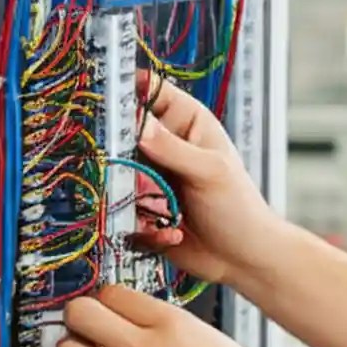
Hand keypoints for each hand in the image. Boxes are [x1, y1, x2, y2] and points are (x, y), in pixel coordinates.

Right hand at [134, 70, 283, 285]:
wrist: (243, 258)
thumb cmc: (240, 209)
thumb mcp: (210, 172)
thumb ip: (173, 149)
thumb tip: (138, 128)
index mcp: (187, 123)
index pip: (150, 90)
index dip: (126, 88)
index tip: (103, 98)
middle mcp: (165, 146)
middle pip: (120, 134)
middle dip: (119, 155)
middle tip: (133, 176)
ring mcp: (151, 177)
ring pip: (114, 174)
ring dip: (131, 197)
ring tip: (161, 212)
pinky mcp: (141, 208)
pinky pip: (120, 209)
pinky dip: (141, 225)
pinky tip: (171, 233)